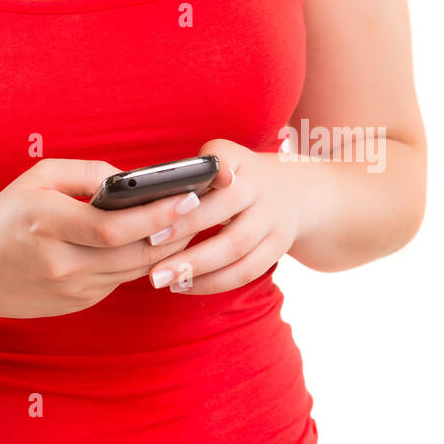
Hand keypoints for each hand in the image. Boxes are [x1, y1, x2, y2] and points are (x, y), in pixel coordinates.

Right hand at [0, 156, 209, 320]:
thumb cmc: (7, 216)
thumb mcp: (37, 178)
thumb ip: (86, 172)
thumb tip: (131, 181)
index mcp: (47, 223)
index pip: (114, 227)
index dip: (157, 215)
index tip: (187, 196)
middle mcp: (61, 262)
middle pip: (133, 253)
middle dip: (174, 230)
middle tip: (200, 208)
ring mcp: (72, 289)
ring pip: (134, 271)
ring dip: (165, 248)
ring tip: (187, 222)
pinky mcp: (78, 303)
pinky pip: (120, 280)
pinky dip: (141, 261)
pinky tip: (155, 242)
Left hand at [147, 139, 306, 295]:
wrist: (295, 193)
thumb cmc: (237, 175)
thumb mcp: (224, 157)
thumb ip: (196, 169)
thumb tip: (152, 192)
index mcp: (243, 164)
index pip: (222, 168)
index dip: (204, 179)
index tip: (171, 199)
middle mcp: (262, 192)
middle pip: (225, 210)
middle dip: (185, 230)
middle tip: (148, 244)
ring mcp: (274, 223)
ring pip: (236, 249)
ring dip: (196, 268)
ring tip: (160, 277)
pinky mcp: (277, 249)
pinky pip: (245, 272)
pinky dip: (213, 282)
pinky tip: (183, 286)